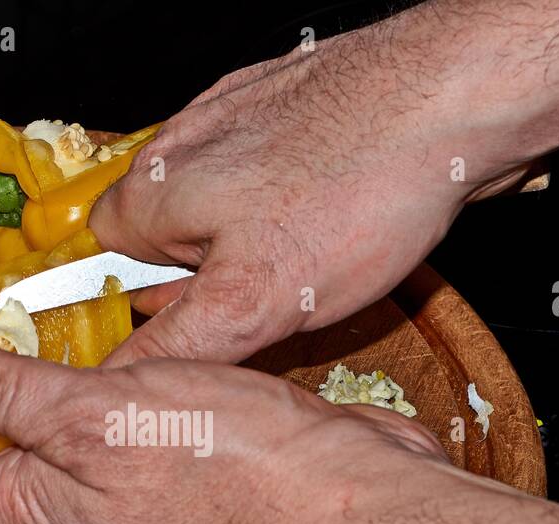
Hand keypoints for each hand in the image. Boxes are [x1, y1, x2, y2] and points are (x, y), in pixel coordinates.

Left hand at [0, 342, 449, 523]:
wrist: (346, 500)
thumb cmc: (229, 467)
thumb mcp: (93, 415)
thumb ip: (0, 397)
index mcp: (43, 509)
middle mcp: (78, 514)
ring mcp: (130, 495)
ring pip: (54, 444)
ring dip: (42, 382)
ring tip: (56, 319)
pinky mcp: (180, 467)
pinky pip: (117, 428)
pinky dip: (106, 383)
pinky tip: (131, 340)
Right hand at [89, 18, 539, 364]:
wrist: (456, 100)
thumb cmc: (358, 184)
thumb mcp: (250, 302)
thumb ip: (173, 348)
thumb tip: (117, 389)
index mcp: (150, 192)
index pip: (103, 267)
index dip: (140, 311)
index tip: (182, 337)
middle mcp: (182, 148)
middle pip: (167, 241)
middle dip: (207, 282)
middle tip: (263, 305)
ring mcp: (237, 122)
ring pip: (224, 213)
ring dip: (255, 249)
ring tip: (313, 262)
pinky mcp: (292, 114)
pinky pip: (272, 182)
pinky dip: (297, 212)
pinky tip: (338, 223)